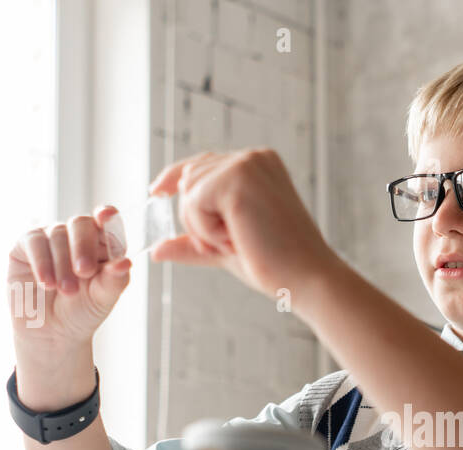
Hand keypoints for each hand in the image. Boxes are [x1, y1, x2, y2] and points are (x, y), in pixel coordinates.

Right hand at [7, 205, 132, 347]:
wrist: (52, 332)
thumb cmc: (82, 311)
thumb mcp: (103, 298)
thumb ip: (115, 279)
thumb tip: (125, 262)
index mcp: (102, 244)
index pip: (107, 222)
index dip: (107, 216)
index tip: (106, 217)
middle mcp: (76, 236)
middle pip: (81, 223)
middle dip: (83, 246)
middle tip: (85, 272)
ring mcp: (51, 238)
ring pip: (57, 234)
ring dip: (63, 264)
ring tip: (66, 291)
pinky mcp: (26, 245)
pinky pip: (34, 241)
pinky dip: (42, 261)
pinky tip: (47, 282)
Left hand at [146, 149, 337, 301]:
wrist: (307, 278)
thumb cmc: (276, 266)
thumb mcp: (226, 249)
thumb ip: (193, 244)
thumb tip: (156, 250)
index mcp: (258, 165)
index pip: (202, 163)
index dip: (174, 177)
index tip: (155, 191)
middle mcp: (252, 157)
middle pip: (189, 177)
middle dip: (197, 219)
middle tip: (233, 243)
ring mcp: (245, 164)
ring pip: (188, 191)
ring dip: (203, 226)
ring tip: (239, 240)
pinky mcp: (236, 179)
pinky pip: (193, 203)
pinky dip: (206, 229)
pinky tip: (236, 239)